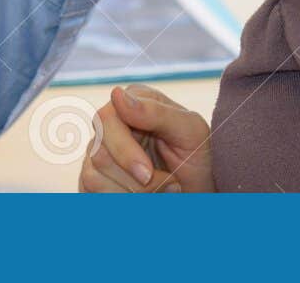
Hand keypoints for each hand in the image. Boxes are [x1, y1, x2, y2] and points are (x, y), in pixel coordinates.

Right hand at [78, 85, 213, 192]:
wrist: (205, 193)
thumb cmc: (200, 157)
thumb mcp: (190, 130)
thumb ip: (155, 111)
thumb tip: (117, 94)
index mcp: (131, 104)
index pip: (105, 120)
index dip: (124, 151)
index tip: (147, 174)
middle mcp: (110, 127)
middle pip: (99, 154)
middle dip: (135, 180)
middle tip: (170, 185)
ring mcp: (100, 155)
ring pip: (95, 180)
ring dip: (134, 195)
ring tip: (164, 192)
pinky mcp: (96, 181)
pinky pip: (94, 196)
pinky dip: (125, 205)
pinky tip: (147, 201)